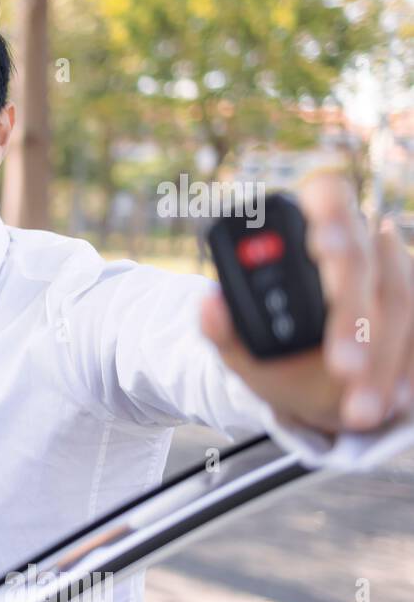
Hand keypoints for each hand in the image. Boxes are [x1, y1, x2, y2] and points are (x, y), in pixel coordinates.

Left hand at [200, 172, 413, 434]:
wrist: (322, 386)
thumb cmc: (280, 357)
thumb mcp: (244, 350)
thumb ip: (222, 329)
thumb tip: (208, 303)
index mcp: (311, 236)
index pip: (326, 196)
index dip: (330, 212)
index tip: (322, 245)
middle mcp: (361, 247)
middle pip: (364, 262)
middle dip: (353, 316)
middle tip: (340, 365)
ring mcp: (399, 275)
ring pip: (401, 301)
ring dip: (380, 355)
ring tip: (358, 405)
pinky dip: (406, 370)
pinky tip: (392, 399)